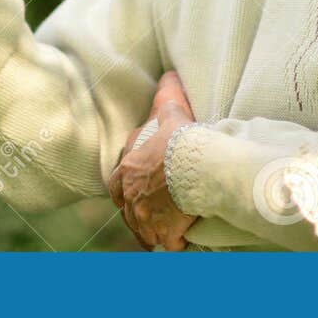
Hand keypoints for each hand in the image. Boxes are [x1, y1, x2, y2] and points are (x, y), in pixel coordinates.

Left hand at [108, 70, 197, 250]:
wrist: (199, 166)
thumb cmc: (182, 138)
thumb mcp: (172, 112)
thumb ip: (167, 96)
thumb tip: (169, 75)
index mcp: (127, 170)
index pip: (117, 183)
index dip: (128, 188)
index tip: (138, 191)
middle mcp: (131, 197)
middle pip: (129, 210)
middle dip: (140, 212)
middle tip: (155, 213)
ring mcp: (146, 218)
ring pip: (145, 229)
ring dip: (155, 229)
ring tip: (168, 230)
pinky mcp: (164, 233)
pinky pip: (167, 243)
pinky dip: (174, 243)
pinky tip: (182, 241)